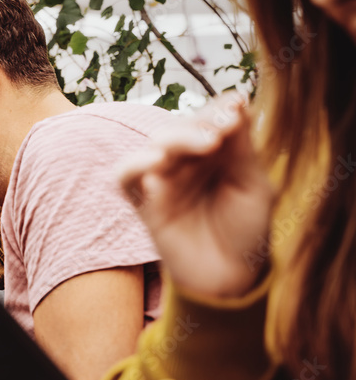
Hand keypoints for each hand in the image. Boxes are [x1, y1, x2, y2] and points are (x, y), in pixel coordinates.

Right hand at [118, 94, 274, 297]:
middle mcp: (186, 161)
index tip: (236, 109)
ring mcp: (162, 180)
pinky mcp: (142, 202)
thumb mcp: (254, 185)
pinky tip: (156, 161)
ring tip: (204, 143)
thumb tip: (235, 101)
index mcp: (215, 152)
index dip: (219, 110)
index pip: (210, 119)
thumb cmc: (247, 231)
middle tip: (221, 132)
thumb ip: (242, 147)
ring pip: (155, 145)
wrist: (231, 278)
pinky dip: (134, 164)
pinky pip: (124, 176)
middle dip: (200, 123)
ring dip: (177, 138)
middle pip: (181, 127)